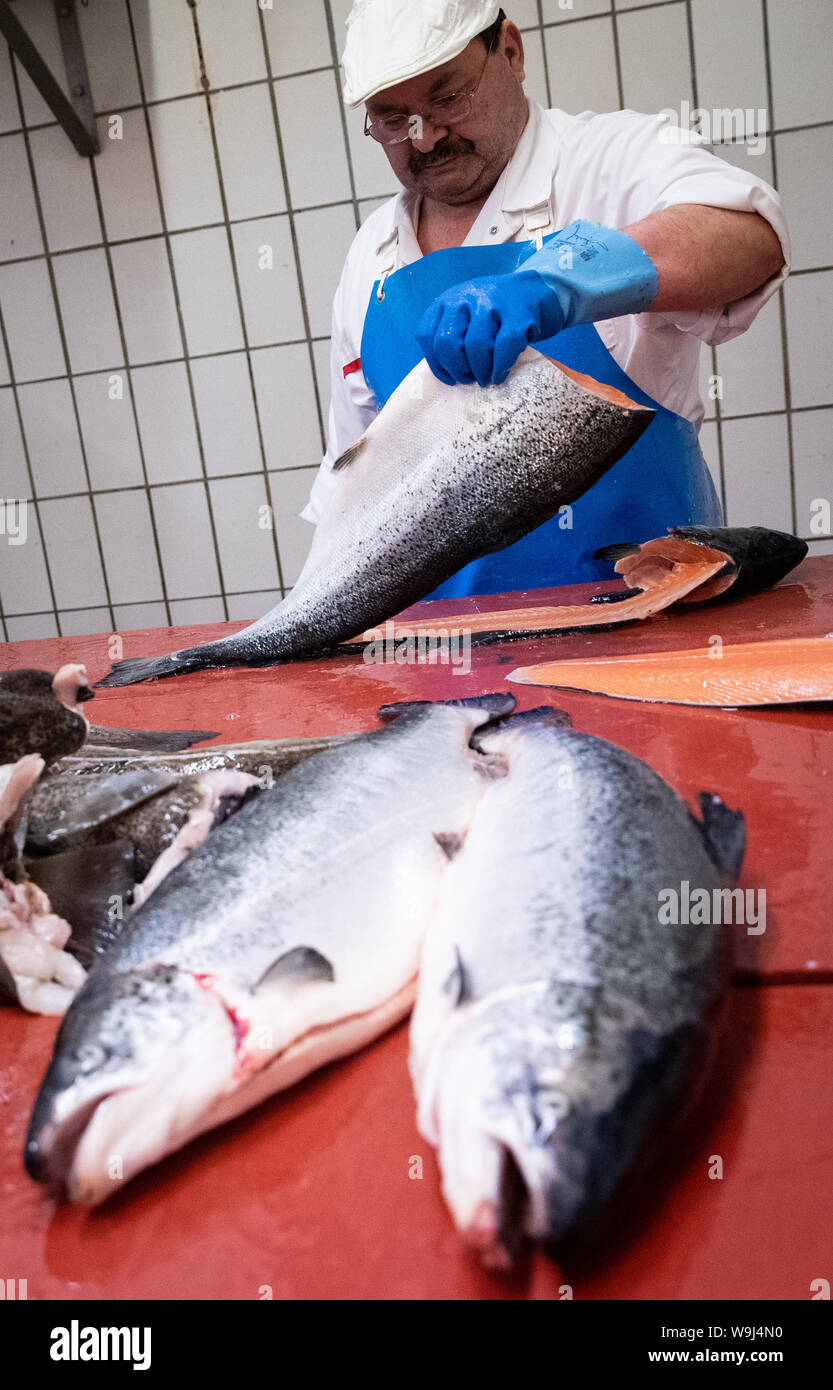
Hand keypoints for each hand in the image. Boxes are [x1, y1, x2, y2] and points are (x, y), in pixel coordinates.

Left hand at [415, 270, 565, 386]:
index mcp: (449, 299)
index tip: (449, 378)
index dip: (436, 364)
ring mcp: (493, 303)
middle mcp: (467, 297)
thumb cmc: (499, 312)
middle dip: (457, 369)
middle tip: (469, 379)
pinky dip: (500, 367)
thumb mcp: (468, 314)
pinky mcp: (518, 312)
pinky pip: (504, 348)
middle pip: (447, 343)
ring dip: (479, 371)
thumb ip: (453, 333)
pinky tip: (500, 375)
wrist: (538, 289)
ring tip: (486, 379)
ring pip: (475, 347)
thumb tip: (445, 371)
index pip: (427, 334)